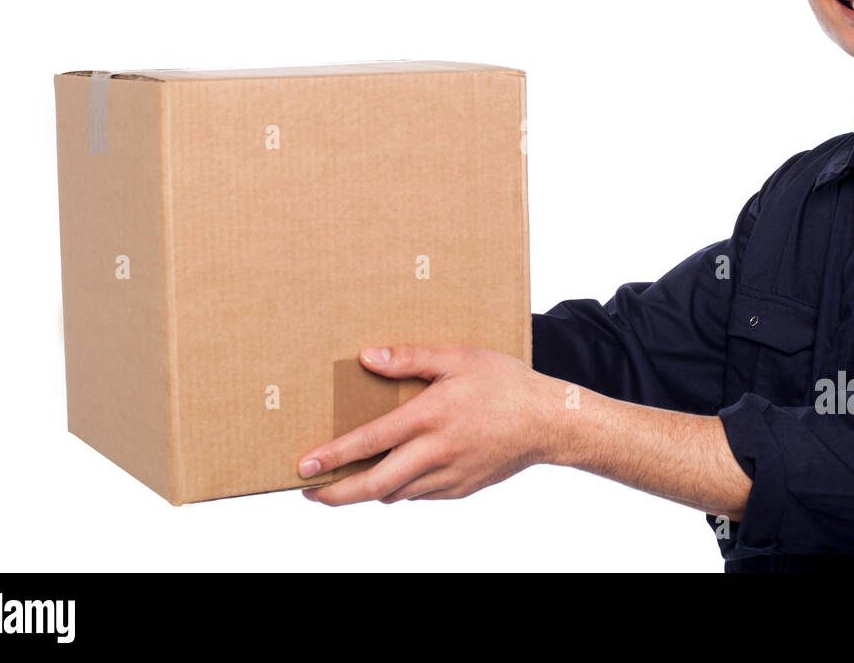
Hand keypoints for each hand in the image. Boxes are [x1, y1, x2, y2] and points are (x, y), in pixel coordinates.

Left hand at [297, 344, 561, 504]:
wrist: (550, 422)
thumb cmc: (505, 383)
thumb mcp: (458, 357)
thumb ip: (410, 357)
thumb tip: (367, 358)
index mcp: (430, 417)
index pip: (369, 443)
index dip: (333, 457)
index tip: (304, 466)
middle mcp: (435, 453)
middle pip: (373, 485)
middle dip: (336, 494)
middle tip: (311, 493)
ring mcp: (448, 476)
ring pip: (394, 495)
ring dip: (366, 493)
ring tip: (345, 484)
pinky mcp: (461, 489)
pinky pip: (419, 496)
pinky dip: (399, 490)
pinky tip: (394, 477)